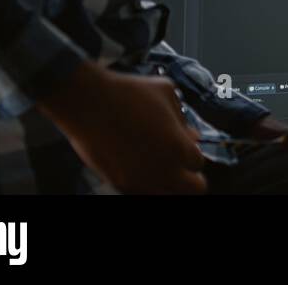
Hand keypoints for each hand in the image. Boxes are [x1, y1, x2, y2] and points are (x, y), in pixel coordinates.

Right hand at [37, 61, 207, 193]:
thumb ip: (183, 118)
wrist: (88, 104)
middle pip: (193, 189)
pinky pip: (141, 192)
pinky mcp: (119, 183)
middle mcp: (164, 170)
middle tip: (183, 167)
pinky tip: (139, 167)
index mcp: (179, 147)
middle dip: (191, 178)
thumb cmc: (129, 93)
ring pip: (167, 194)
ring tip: (160, 167)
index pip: (199, 163)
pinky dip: (146, 184)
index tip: (187, 147)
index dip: (194, 154)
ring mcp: (140, 180)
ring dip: (169, 183)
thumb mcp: (166, 93)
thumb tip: (192, 135)